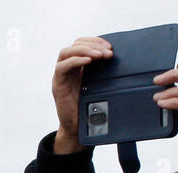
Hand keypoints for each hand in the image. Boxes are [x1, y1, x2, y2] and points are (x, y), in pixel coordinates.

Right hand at [52, 37, 112, 153]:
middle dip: (93, 44)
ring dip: (85, 50)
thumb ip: (104, 70)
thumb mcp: (100, 84)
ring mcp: (61, 76)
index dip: (96, 41)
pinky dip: (75, 60)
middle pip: (75, 44)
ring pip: (66, 52)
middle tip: (108, 52)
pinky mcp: (58, 85)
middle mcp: (67, 69)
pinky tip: (88, 61)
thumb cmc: (90, 106)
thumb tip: (119, 57)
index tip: (111, 47)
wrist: (79, 126)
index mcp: (77, 66)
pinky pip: (62, 67)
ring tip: (100, 56)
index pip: (82, 43)